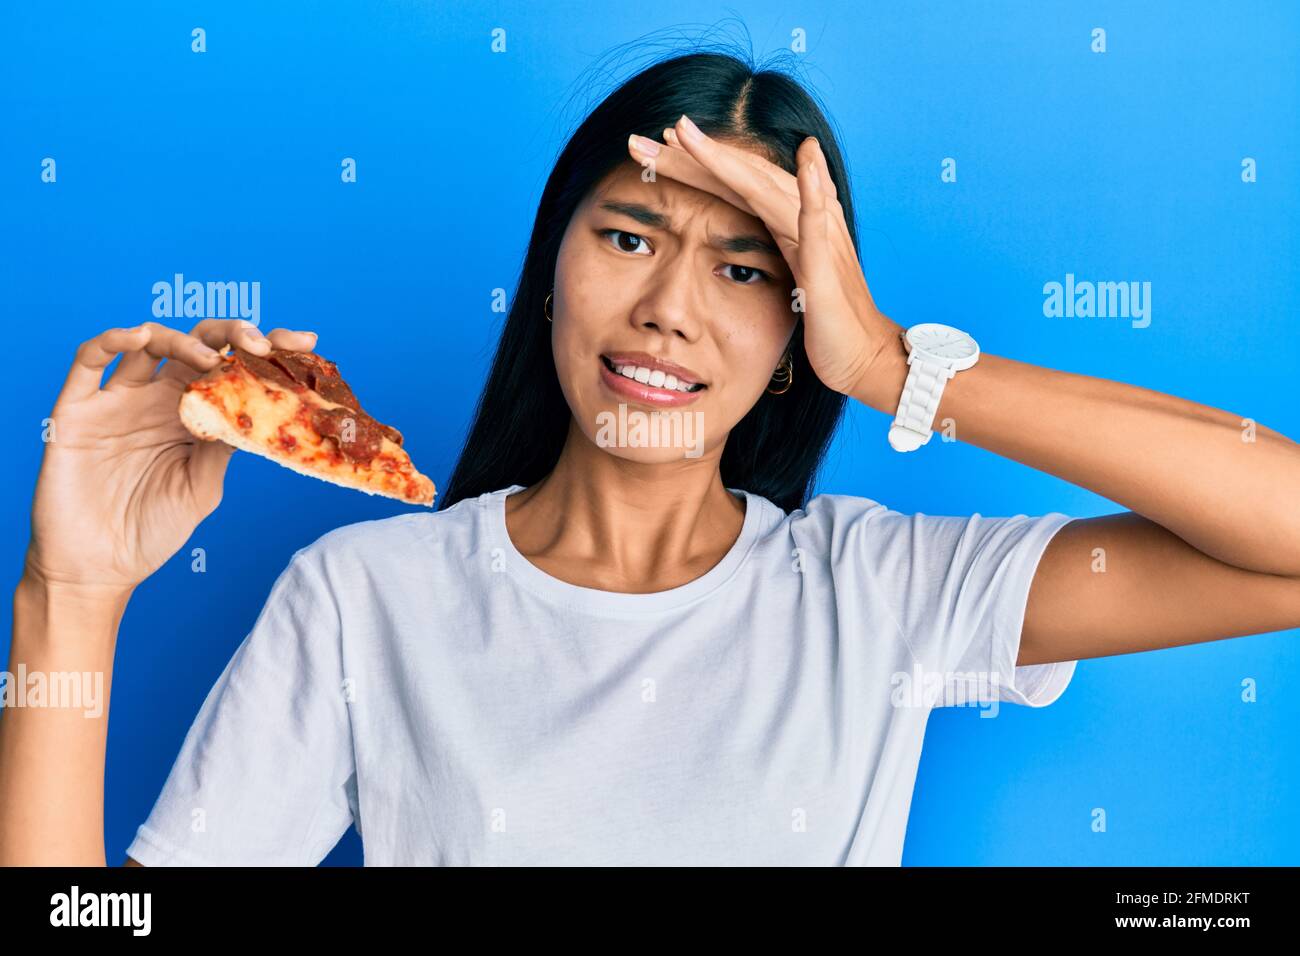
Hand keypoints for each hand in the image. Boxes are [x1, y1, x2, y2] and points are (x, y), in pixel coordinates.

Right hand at [23, 319, 318, 596]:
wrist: (99, 568)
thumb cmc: (153, 530)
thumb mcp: (201, 488)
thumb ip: (222, 448)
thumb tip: (253, 410)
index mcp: (193, 416)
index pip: (232, 368)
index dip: (267, 349)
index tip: (305, 342)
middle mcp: (158, 399)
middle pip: (196, 345)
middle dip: (232, 334)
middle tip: (262, 342)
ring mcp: (118, 400)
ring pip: (148, 343)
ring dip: (182, 339)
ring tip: (209, 357)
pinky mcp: (77, 409)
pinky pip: (88, 359)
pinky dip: (113, 339)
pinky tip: (139, 338)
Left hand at [627, 117, 902, 396]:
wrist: (863, 357)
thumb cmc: (826, 322)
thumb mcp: (793, 276)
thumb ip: (778, 243)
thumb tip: (764, 220)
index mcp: (787, 222)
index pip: (738, 181)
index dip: (699, 162)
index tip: (658, 144)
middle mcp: (803, 219)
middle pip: (742, 174)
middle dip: (693, 153)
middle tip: (646, 135)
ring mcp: (817, 238)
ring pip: (766, 187)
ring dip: (725, 159)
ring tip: (685, 134)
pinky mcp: (825, 267)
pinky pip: (818, 224)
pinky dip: (812, 192)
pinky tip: (806, 159)